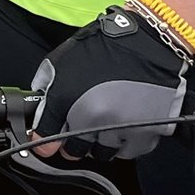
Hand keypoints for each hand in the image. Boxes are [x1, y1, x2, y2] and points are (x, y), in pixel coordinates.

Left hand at [30, 5, 188, 158]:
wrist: (153, 41)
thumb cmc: (108, 45)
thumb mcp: (63, 59)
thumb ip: (47, 85)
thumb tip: (41, 108)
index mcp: (69, 99)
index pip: (47, 137)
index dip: (45, 142)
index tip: (47, 145)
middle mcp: (94, 118)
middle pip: (75, 150)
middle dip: (72, 144)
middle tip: (77, 132)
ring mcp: (121, 128)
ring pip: (102, 152)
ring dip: (98, 144)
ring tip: (103, 125)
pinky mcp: (146, 133)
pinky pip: (128, 152)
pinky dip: (123, 144)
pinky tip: (123, 127)